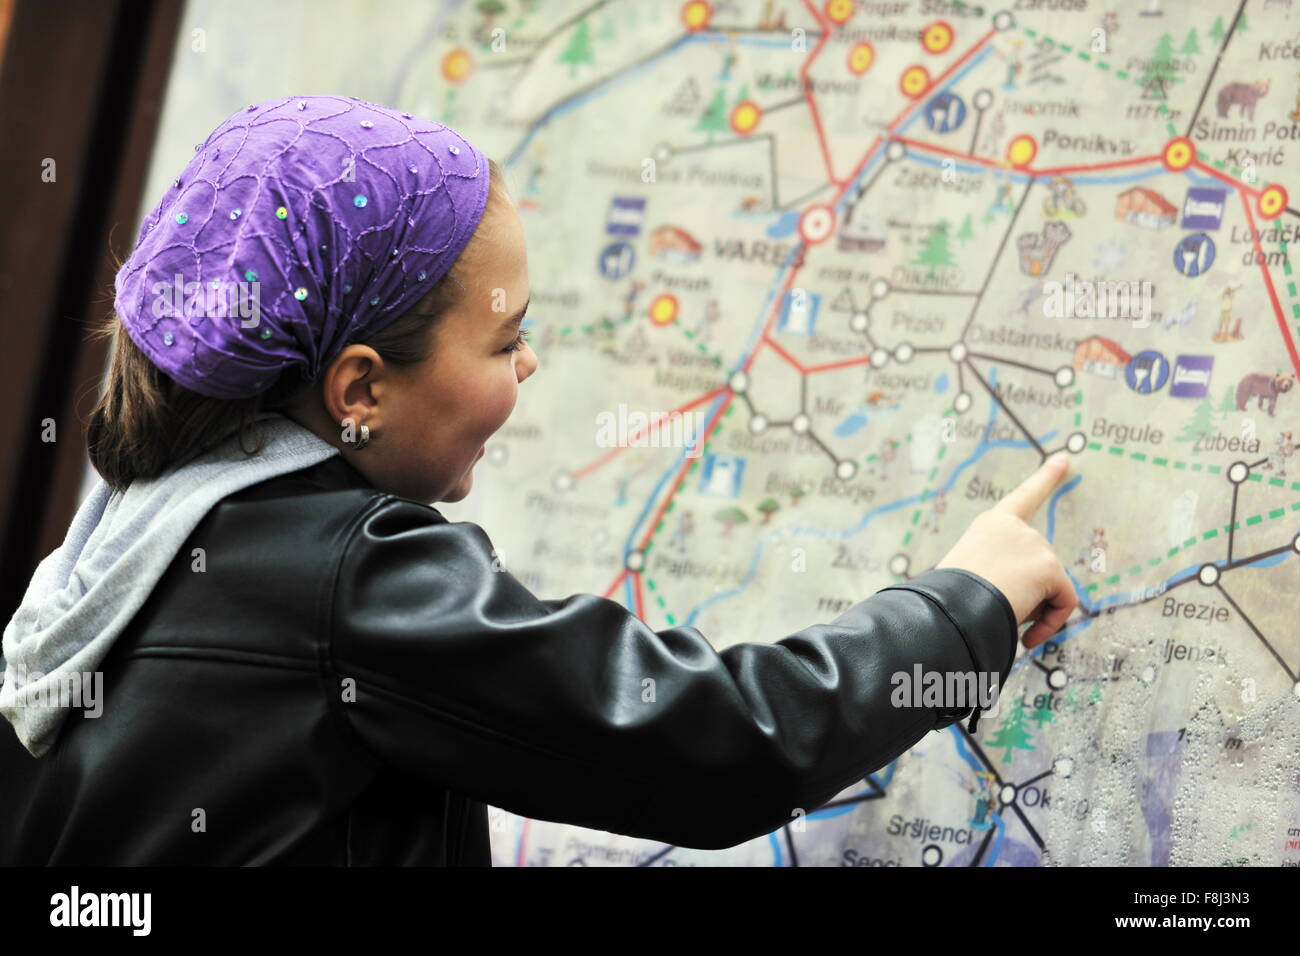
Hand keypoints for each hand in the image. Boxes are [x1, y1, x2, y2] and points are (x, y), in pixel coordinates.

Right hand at [936, 452, 1077, 649]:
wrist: (952, 609)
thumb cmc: (949, 600)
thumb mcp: (968, 575)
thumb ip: (996, 574)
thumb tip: (1020, 601)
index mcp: (991, 525)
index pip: (1024, 497)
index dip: (1047, 477)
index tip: (1066, 458)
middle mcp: (1016, 527)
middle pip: (1040, 567)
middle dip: (1028, 594)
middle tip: (1000, 610)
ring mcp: (1034, 544)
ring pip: (1050, 588)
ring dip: (1033, 610)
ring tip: (1002, 616)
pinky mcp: (1049, 566)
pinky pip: (1064, 603)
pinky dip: (1050, 624)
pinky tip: (1027, 635)